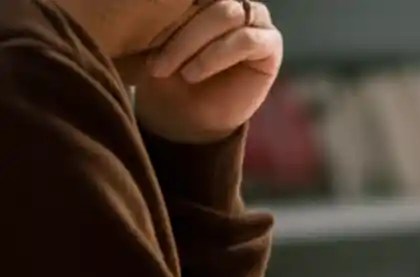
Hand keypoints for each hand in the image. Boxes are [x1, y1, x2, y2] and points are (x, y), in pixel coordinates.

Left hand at [132, 1, 282, 143]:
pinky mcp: (270, 44)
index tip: (141, 36)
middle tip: (156, 63)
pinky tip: (194, 73)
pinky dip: (217, 55)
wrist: (184, 114)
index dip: (170, 10)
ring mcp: (255, 19)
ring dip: (195, 42)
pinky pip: (247, 39)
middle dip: (180, 30)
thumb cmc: (166, 71)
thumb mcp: (159, 37)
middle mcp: (233, 0)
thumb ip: (171, 12)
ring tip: (178, 72)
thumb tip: (164, 0)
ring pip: (227, 13)